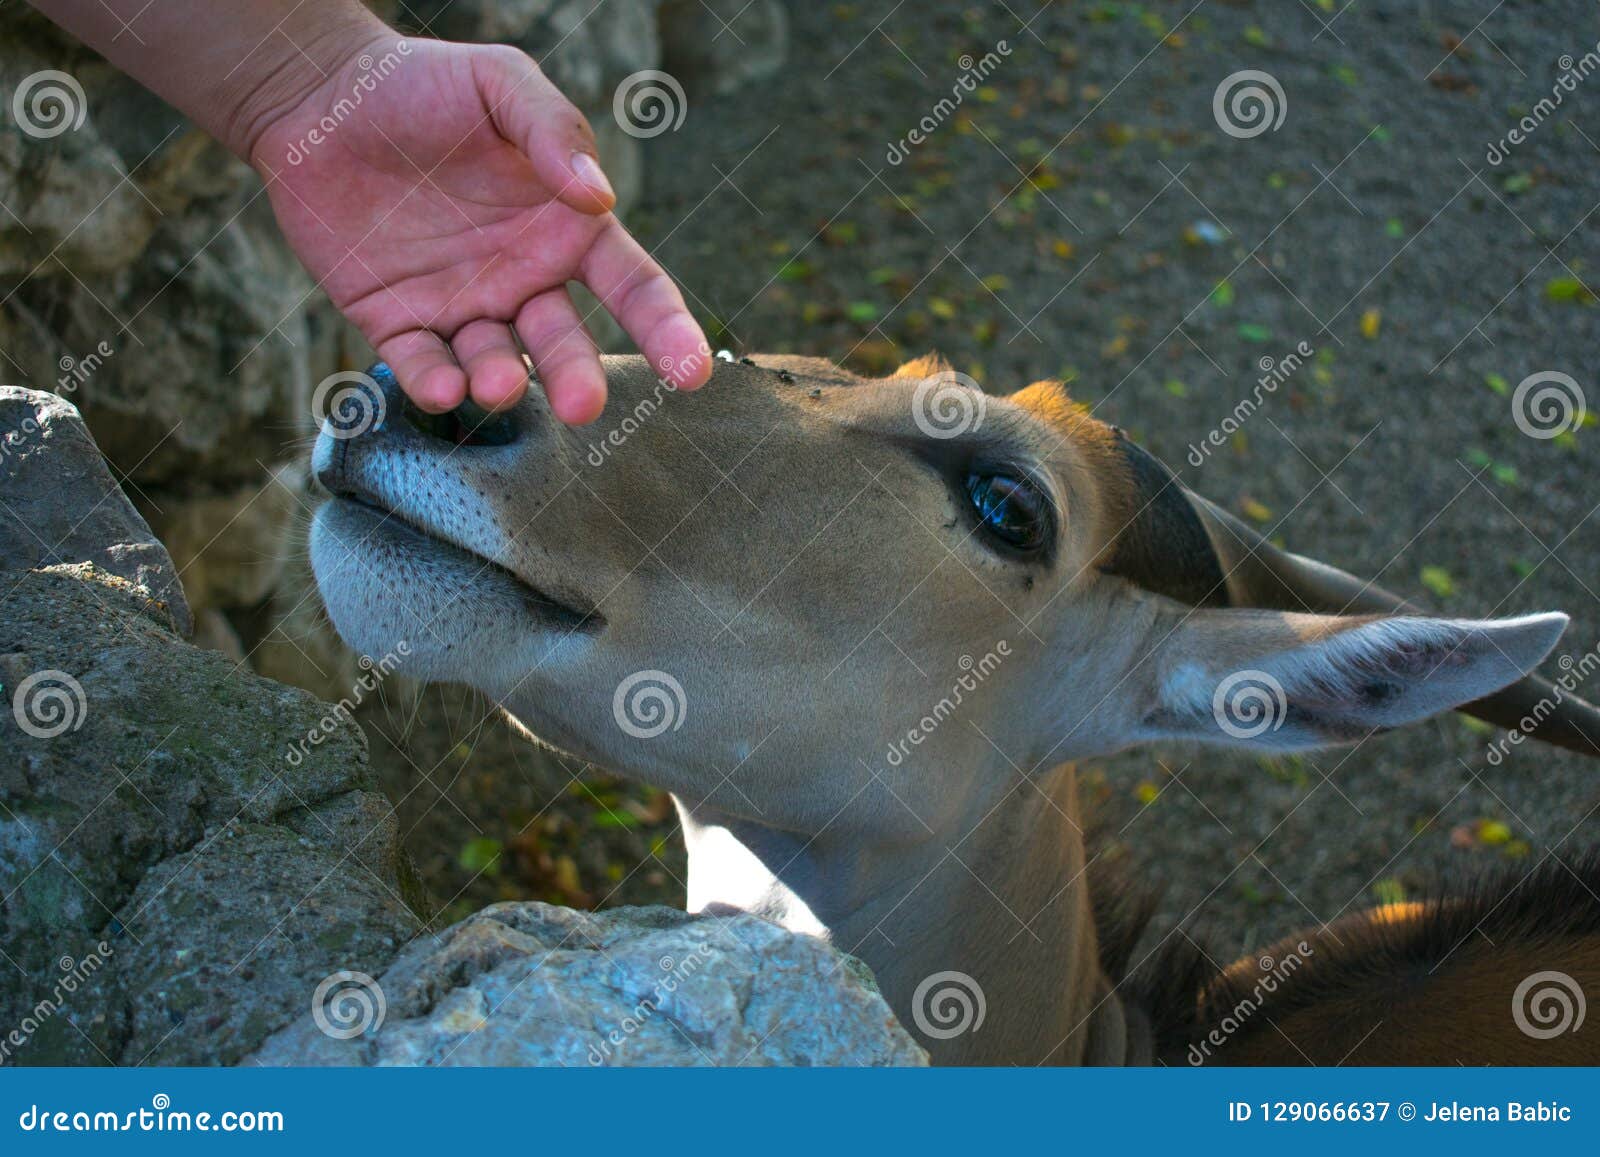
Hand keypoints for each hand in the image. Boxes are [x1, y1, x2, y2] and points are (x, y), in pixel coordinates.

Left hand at [247, 33, 710, 421]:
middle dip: (577, 378)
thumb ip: (552, 131)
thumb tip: (598, 196)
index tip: (691, 373)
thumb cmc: (424, 84)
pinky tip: (443, 389)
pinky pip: (422, 364)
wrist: (319, 96)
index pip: (633, 289)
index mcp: (566, 230)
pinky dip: (434, 385)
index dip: (667, 332)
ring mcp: (462, 306)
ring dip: (500, 380)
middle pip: (565, 345)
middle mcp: (523, 279)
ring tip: (495, 382)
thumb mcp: (500, 83)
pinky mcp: (398, 322)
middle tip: (582, 405)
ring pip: (496, 363)